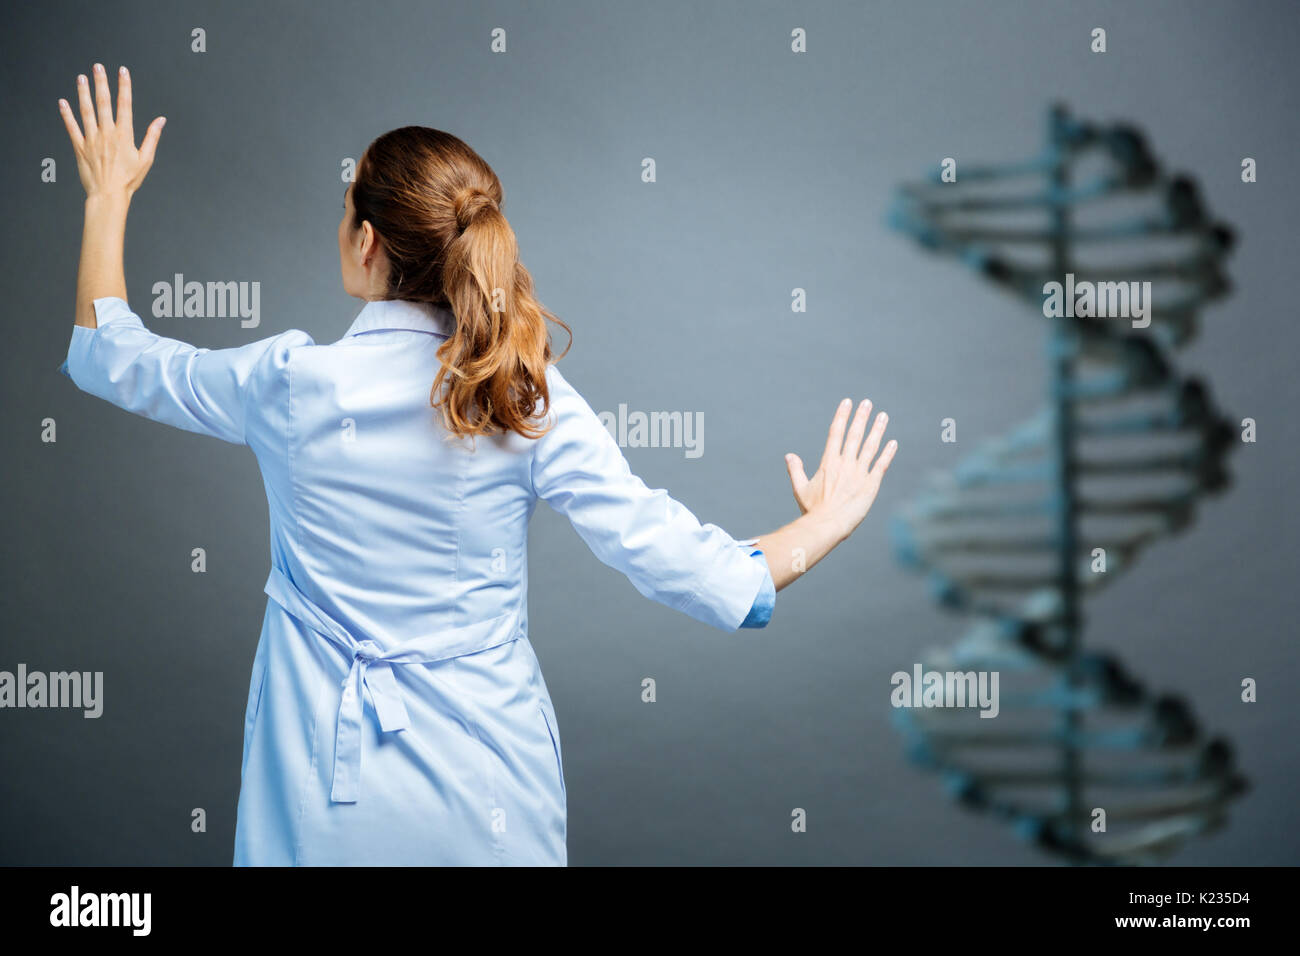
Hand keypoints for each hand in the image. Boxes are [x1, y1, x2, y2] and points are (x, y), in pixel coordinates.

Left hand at [58, 64, 164, 199]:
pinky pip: (72, 127)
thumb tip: (161, 120)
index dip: (124, 86)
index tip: (122, 71)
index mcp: (124, 135)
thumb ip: (152, 137)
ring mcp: (91, 139)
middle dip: (101, 83)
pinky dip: (66, 114)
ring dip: (83, 93)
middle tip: (97, 67)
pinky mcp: (80, 147)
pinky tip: (63, 102)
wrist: (109, 195)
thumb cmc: (130, 180)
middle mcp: (107, 133)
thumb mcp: (146, 159)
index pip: (125, 105)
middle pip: (103, 103)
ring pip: (86, 111)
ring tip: (81, 78)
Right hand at [786, 398, 897, 540]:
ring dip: (877, 430)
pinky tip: (893, 442)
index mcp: (828, 462)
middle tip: (867, 403)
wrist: (828, 525)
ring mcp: (859, 473)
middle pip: (854, 435)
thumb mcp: (800, 489)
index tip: (847, 402)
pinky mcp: (871, 485)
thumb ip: (796, 470)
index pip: (835, 432)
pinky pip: (881, 465)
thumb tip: (789, 455)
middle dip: (861, 417)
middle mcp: (844, 464)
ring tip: (883, 416)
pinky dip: (888, 453)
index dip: (842, 416)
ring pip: (870, 446)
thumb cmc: (812, 510)